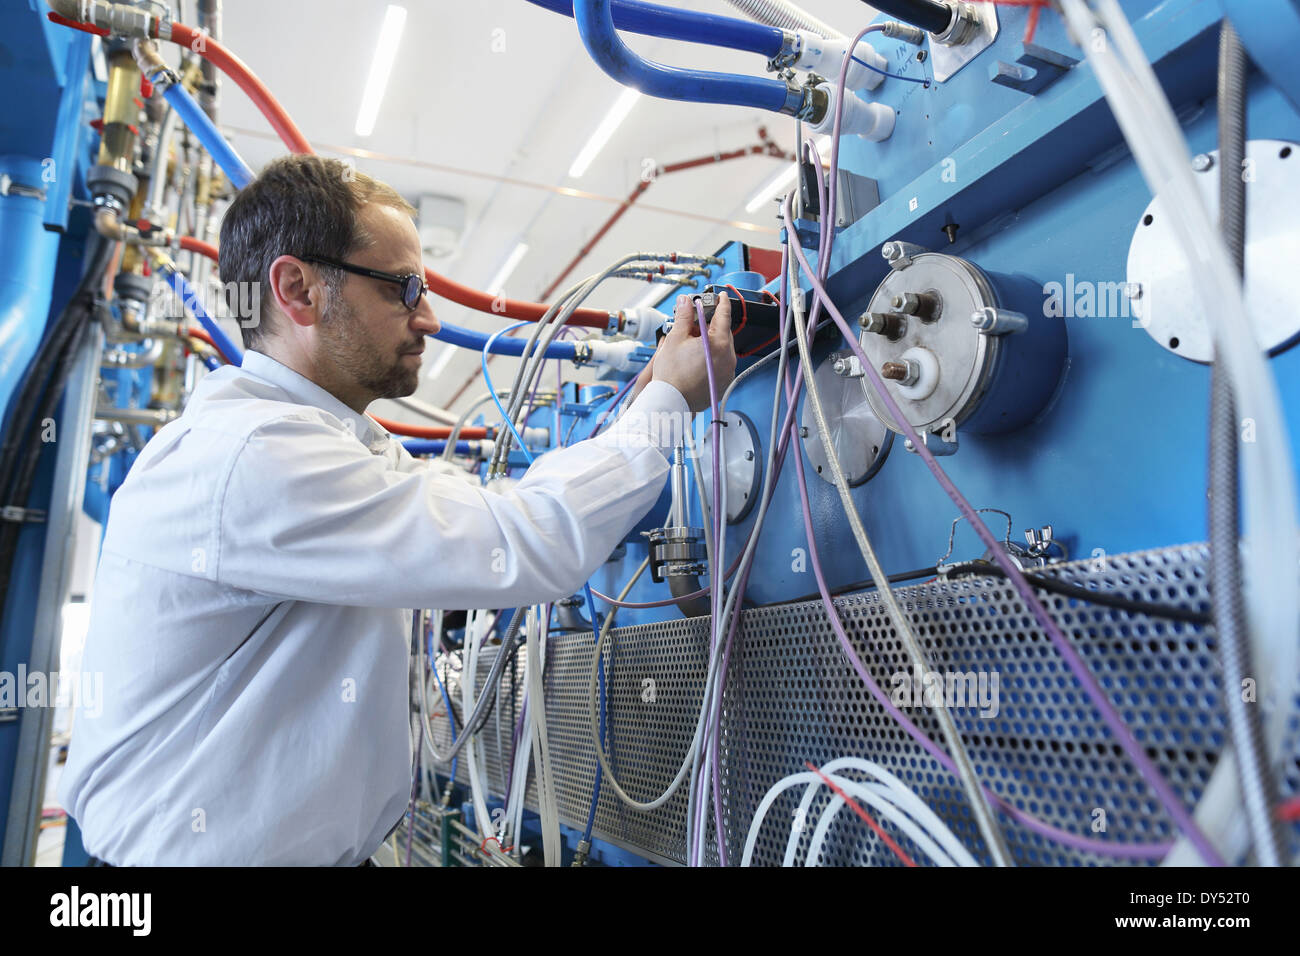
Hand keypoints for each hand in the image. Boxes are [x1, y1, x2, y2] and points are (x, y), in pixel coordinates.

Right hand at [649, 294, 736, 412]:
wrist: (670, 401)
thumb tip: (685, 302)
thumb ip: (683, 316)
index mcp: (719, 344)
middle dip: (709, 325)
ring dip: (710, 342)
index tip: (719, 296)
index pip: (724, 315)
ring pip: (722, 348)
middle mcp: (728, 358)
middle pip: (723, 332)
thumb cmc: (671, 375)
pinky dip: (712, 357)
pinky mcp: (723, 382)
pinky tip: (696, 358)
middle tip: (693, 323)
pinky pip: (721, 363)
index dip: (721, 302)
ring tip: (691, 344)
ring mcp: (727, 372)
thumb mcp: (675, 339)